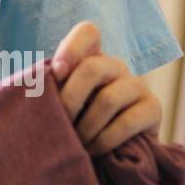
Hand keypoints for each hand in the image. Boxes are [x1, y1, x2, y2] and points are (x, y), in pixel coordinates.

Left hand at [50, 21, 161, 156]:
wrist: (111, 152)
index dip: (71, 48)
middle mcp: (116, 66)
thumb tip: (32, 87)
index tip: (56, 73)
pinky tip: (93, 150)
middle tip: (58, 122)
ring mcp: (138, 85)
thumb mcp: (60, 101)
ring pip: (108, 99)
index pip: (88, 33)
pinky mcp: (153, 108)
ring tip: (75, 144)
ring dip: (86, 127)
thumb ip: (49, 88)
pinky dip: (103, 140)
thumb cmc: (76, 121)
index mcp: (91, 57)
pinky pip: (126, 122)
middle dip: (70, 99)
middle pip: (92, 68)